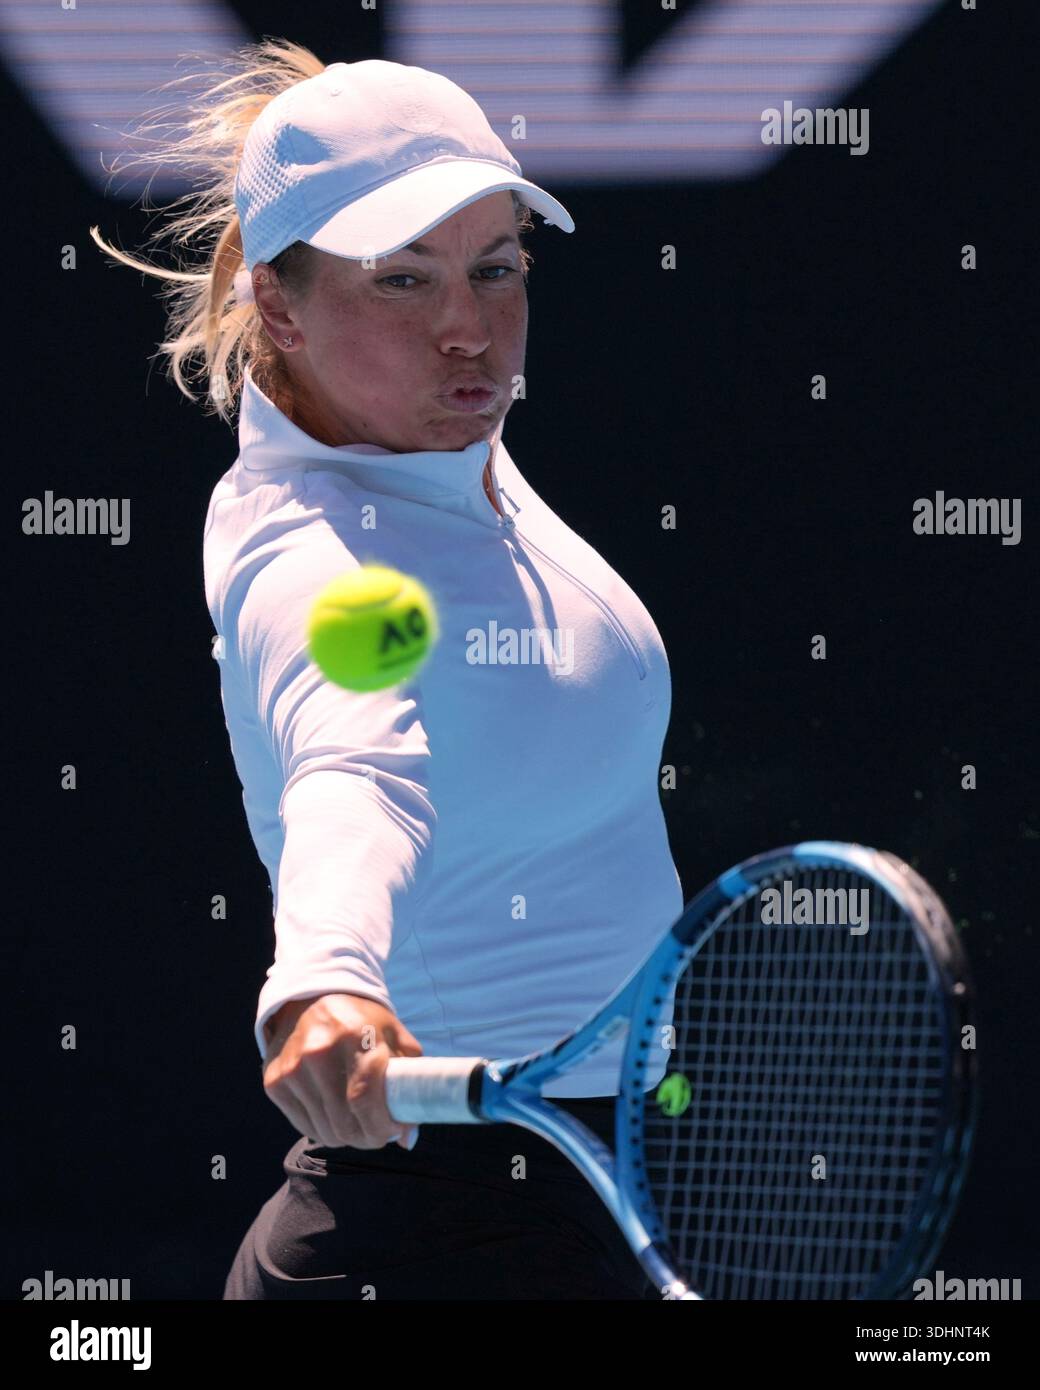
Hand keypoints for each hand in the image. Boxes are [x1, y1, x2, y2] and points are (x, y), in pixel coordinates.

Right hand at [261, 993, 422, 1150]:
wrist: (313, 998)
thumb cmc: (362, 1021)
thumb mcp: (395, 1036)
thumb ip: (409, 1081)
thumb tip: (407, 1139)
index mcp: (355, 1037)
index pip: (365, 1099)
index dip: (382, 1126)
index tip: (394, 1131)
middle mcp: (318, 1053)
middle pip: (344, 1124)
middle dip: (367, 1138)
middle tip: (378, 1132)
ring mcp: (292, 1069)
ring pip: (324, 1131)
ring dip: (346, 1136)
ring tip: (356, 1120)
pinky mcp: (274, 1082)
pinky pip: (304, 1126)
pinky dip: (322, 1128)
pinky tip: (333, 1112)